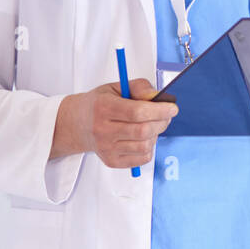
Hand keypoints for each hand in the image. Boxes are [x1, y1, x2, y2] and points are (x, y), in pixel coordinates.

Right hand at [53, 79, 177, 168]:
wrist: (77, 124)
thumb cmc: (100, 103)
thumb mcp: (116, 87)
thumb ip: (140, 87)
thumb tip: (157, 97)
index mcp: (104, 107)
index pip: (137, 112)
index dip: (159, 110)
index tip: (172, 108)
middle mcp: (102, 130)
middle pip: (143, 130)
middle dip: (162, 122)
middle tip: (166, 115)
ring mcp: (106, 148)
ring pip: (144, 145)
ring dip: (155, 135)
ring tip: (151, 126)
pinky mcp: (111, 161)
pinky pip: (142, 158)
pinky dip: (149, 148)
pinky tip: (142, 138)